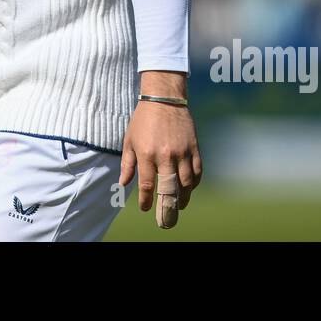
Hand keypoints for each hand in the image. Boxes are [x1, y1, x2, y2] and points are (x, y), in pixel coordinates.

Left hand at [119, 98, 202, 228]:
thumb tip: (123, 184)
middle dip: (167, 209)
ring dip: (183, 198)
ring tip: (179, 206)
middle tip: (166, 222)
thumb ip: (127, 164)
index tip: (144, 208)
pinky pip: (197, 172)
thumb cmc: (143, 119)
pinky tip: (189, 189)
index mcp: (146, 154)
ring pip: (186, 184)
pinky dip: (194, 183)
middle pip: (169, 190)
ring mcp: (182, 152)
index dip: (145, 201)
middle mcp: (165, 155)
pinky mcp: (194, 148)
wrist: (164, 98)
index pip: (146, 186)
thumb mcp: (129, 140)